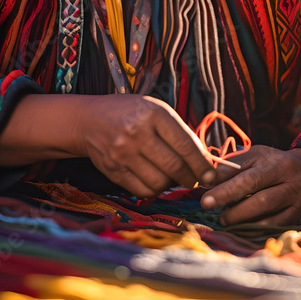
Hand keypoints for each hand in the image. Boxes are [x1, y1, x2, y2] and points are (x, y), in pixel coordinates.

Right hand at [78, 95, 216, 197]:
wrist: (88, 119)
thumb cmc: (130, 114)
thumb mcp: (156, 111)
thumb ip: (179, 132)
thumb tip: (204, 161)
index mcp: (153, 114)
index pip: (185, 145)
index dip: (202, 165)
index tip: (211, 175)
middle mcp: (136, 133)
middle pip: (174, 167)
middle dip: (191, 178)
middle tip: (196, 180)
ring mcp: (122, 153)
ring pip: (159, 183)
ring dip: (172, 185)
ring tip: (173, 177)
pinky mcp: (112, 170)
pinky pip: (142, 190)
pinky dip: (154, 190)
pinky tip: (156, 180)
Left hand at [200, 145, 300, 225]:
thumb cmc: (271, 162)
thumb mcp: (253, 156)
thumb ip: (231, 167)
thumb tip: (206, 181)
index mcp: (278, 164)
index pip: (250, 179)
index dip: (226, 191)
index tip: (206, 200)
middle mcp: (291, 183)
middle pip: (261, 200)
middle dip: (233, 209)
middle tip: (212, 212)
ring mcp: (298, 201)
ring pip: (269, 216)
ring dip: (243, 221)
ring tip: (224, 219)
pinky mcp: (299, 216)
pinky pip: (275, 227)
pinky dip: (255, 229)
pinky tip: (240, 228)